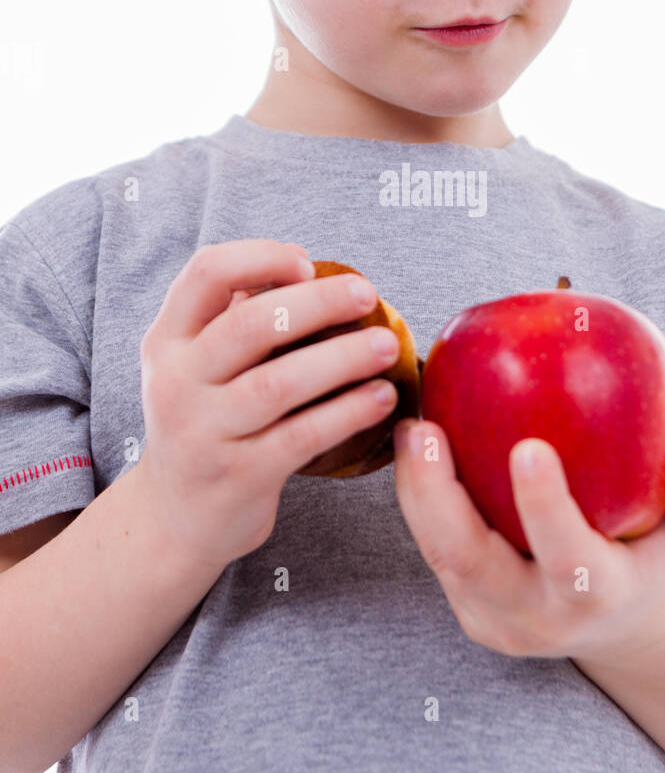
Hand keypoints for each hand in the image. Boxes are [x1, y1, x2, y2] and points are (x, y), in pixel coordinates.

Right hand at [137, 240, 400, 571]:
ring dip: (344, 358)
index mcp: (168, 340)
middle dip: (319, 303)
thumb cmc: (205, 420)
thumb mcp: (199, 363)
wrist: (176, 516)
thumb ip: (237, 313)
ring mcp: (204, 432)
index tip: (307, 265)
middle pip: (250, 325)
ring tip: (388, 346)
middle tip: (367, 295)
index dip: (261, 257)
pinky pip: (304, 435)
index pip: (205, 272)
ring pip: (281, 382)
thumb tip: (299, 260)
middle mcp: (176, 382)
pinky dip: (349, 411)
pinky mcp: (240, 476)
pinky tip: (382, 397)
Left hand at [392, 418, 664, 665]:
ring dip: (415, 491)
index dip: (547, 509)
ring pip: (438, 555)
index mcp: (599, 597)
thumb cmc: (658, 557)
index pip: (569, 560)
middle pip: (473, 562)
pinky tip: (414, 439)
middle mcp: (538, 617)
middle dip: (439, 498)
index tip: (529, 447)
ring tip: (412, 427)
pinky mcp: (465, 607)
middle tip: (426, 429)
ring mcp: (492, 618)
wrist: (619, 625)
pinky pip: (432, 548)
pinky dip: (417, 496)